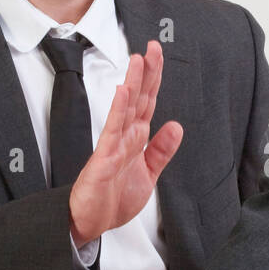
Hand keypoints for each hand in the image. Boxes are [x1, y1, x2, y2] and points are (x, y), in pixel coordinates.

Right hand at [68, 40, 182, 245]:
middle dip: (146, 72)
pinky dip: (118, 111)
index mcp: (135, 138)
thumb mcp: (148, 173)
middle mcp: (125, 137)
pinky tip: (122, 93)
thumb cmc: (113, 199)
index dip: (155, 79)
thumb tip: (176, 126)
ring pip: (125, 109)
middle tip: (152, 46)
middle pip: (138, 98)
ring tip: (137, 60)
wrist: (91, 223)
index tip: (158, 55)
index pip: (148, 102)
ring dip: (132, 84)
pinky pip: (112, 131)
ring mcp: (113, 145)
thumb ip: (161, 150)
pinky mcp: (103, 159)